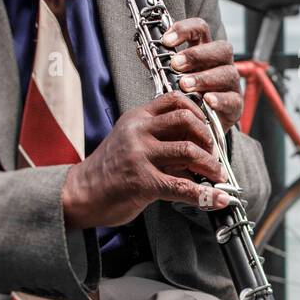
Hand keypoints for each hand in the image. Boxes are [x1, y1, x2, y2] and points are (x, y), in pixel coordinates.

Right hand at [61, 92, 231, 230]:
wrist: (82, 192)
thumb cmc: (108, 169)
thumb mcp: (131, 141)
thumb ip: (159, 138)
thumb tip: (196, 147)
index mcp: (137, 118)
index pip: (174, 100)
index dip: (198, 112)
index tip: (207, 128)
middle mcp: (139, 131)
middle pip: (186, 120)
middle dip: (208, 137)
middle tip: (214, 153)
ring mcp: (140, 155)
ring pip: (188, 150)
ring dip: (211, 165)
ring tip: (217, 175)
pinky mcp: (143, 181)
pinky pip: (182, 186)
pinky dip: (205, 194)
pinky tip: (216, 199)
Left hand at [160, 18, 242, 131]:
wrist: (199, 124)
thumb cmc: (185, 94)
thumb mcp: (173, 76)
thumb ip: (161, 63)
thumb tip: (145, 50)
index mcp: (205, 51)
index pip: (201, 29)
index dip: (185, 29)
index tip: (166, 41)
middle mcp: (222, 64)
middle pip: (221, 48)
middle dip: (197, 55)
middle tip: (175, 64)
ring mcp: (230, 84)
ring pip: (227, 73)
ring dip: (204, 77)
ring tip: (184, 85)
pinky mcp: (235, 105)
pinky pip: (232, 99)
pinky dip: (219, 99)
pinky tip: (206, 100)